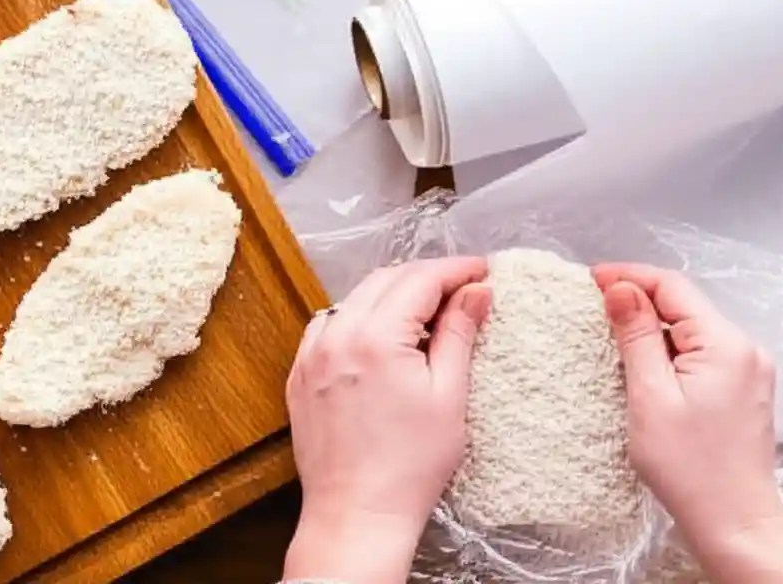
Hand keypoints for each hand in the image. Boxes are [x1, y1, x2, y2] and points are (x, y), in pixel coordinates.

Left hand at [283, 257, 490, 583]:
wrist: (357, 513)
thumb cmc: (408, 467)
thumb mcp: (449, 396)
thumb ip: (460, 334)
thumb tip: (476, 291)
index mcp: (376, 338)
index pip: (420, 279)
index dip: (456, 269)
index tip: (482, 271)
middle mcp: (336, 336)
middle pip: (385, 280)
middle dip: (427, 278)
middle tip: (463, 290)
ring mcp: (311, 355)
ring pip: (354, 299)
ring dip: (391, 295)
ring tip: (427, 315)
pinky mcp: (300, 375)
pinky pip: (329, 325)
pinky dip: (358, 318)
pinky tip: (382, 337)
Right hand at [595, 263, 782, 583]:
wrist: (733, 522)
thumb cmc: (689, 468)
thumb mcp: (649, 396)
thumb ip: (636, 336)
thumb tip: (620, 289)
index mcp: (726, 345)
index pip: (673, 287)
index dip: (629, 276)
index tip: (590, 279)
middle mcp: (745, 350)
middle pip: (684, 305)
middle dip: (637, 300)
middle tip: (591, 305)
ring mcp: (747, 370)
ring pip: (690, 330)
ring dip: (651, 327)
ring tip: (608, 334)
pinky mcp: (741, 389)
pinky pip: (700, 353)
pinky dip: (667, 351)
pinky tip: (639, 364)